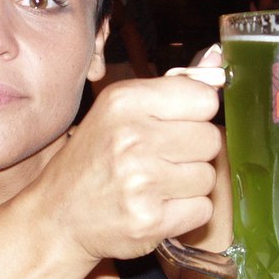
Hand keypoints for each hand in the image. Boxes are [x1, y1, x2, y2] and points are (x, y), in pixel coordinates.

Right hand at [29, 67, 222, 262]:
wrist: (59, 216)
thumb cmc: (93, 160)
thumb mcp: (118, 110)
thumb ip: (171, 87)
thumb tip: (218, 59)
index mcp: (125, 101)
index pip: (205, 98)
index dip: (196, 114)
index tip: (177, 124)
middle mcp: (132, 137)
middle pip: (211, 139)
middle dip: (193, 152)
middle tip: (162, 159)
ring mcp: (141, 181)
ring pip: (209, 176)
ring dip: (189, 183)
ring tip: (156, 184)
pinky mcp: (150, 220)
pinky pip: (202, 209)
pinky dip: (185, 211)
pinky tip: (158, 206)